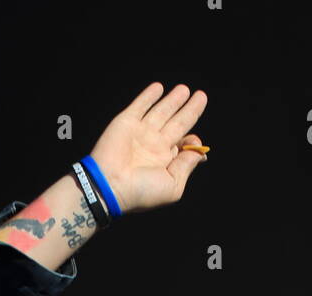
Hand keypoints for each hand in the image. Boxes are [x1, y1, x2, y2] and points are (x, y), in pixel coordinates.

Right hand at [89, 82, 208, 214]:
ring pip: (161, 111)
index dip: (192, 139)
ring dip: (173, 100)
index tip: (194, 139)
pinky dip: (148, 96)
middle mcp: (153, 145)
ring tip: (184, 89)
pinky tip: (158, 88)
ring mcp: (140, 133)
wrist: (110, 185)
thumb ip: (187, 165)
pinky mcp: (126, 122)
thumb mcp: (173, 185)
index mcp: (164, 162)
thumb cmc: (142, 191)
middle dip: (189, 110)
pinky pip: (140, 106)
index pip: (183, 144)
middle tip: (201, 96)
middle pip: (177, 123)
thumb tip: (200, 151)